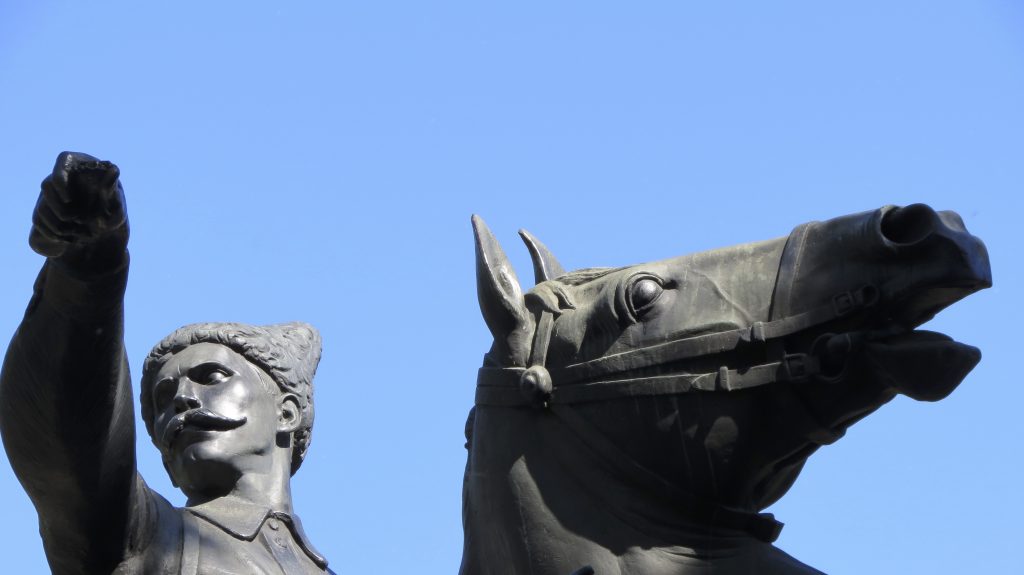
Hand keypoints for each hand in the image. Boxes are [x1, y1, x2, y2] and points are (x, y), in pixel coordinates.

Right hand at [29, 152, 128, 269]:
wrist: (102, 228)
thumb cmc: (113, 210)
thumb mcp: (116, 202)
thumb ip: (112, 189)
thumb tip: (114, 169)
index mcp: (81, 167)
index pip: (64, 160)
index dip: (60, 177)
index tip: (68, 198)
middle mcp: (62, 176)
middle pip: (47, 184)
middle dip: (60, 207)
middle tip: (76, 219)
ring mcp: (51, 193)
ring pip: (42, 205)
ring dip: (58, 223)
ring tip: (77, 233)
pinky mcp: (45, 209)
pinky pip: (39, 220)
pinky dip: (53, 232)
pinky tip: (69, 239)